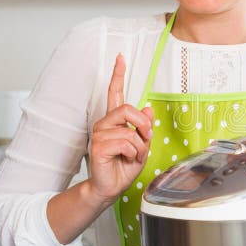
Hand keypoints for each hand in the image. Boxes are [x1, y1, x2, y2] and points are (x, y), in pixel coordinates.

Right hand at [88, 54, 153, 203]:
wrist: (111, 187)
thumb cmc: (123, 166)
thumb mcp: (142, 145)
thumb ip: (144, 128)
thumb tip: (148, 110)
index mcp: (114, 121)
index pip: (114, 93)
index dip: (118, 75)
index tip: (120, 58)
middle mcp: (104, 124)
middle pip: (128, 109)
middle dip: (143, 126)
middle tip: (146, 139)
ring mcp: (99, 134)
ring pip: (130, 131)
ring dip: (140, 147)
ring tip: (133, 156)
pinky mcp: (98, 146)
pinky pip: (126, 143)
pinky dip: (133, 154)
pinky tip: (126, 159)